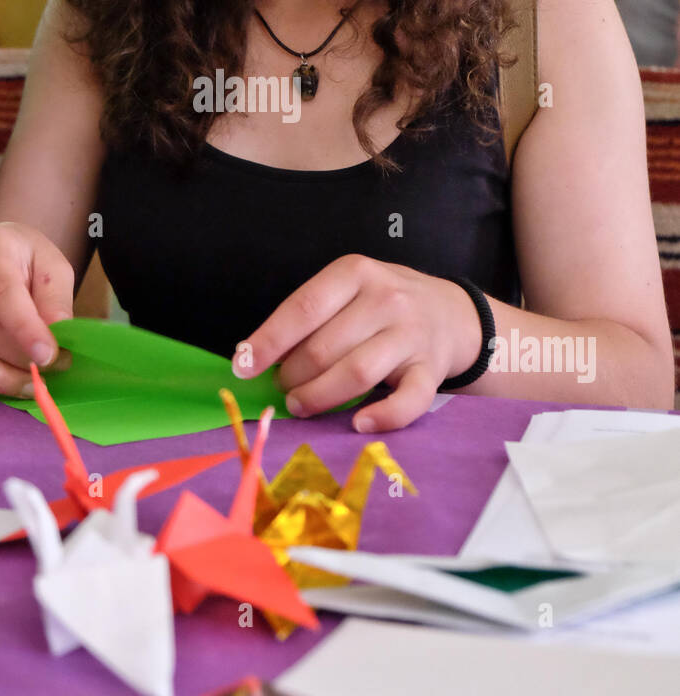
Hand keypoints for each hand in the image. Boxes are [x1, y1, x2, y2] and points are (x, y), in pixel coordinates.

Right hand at [0, 221, 73, 399]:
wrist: (1, 251)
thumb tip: (54, 338)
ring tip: (29, 384)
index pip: (2, 292)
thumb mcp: (54, 267)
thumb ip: (55, 300)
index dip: (25, 329)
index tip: (48, 356)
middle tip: (54, 369)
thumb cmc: (29, 261)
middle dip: (21, 359)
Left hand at [232, 256, 483, 431]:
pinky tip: (358, 423)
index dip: (269, 340)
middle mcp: (386, 299)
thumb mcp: (348, 289)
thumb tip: (254, 356)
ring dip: (320, 397)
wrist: (452, 312)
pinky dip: (383, 416)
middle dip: (292, 376)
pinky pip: (408, 399)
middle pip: (325, 347)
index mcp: (356, 272)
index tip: (243, 365)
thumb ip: (310, 316)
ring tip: (301, 405)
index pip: (304, 307)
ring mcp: (412, 335)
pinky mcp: (432, 369)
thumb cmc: (383, 303)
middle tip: (283, 388)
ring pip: (357, 373)